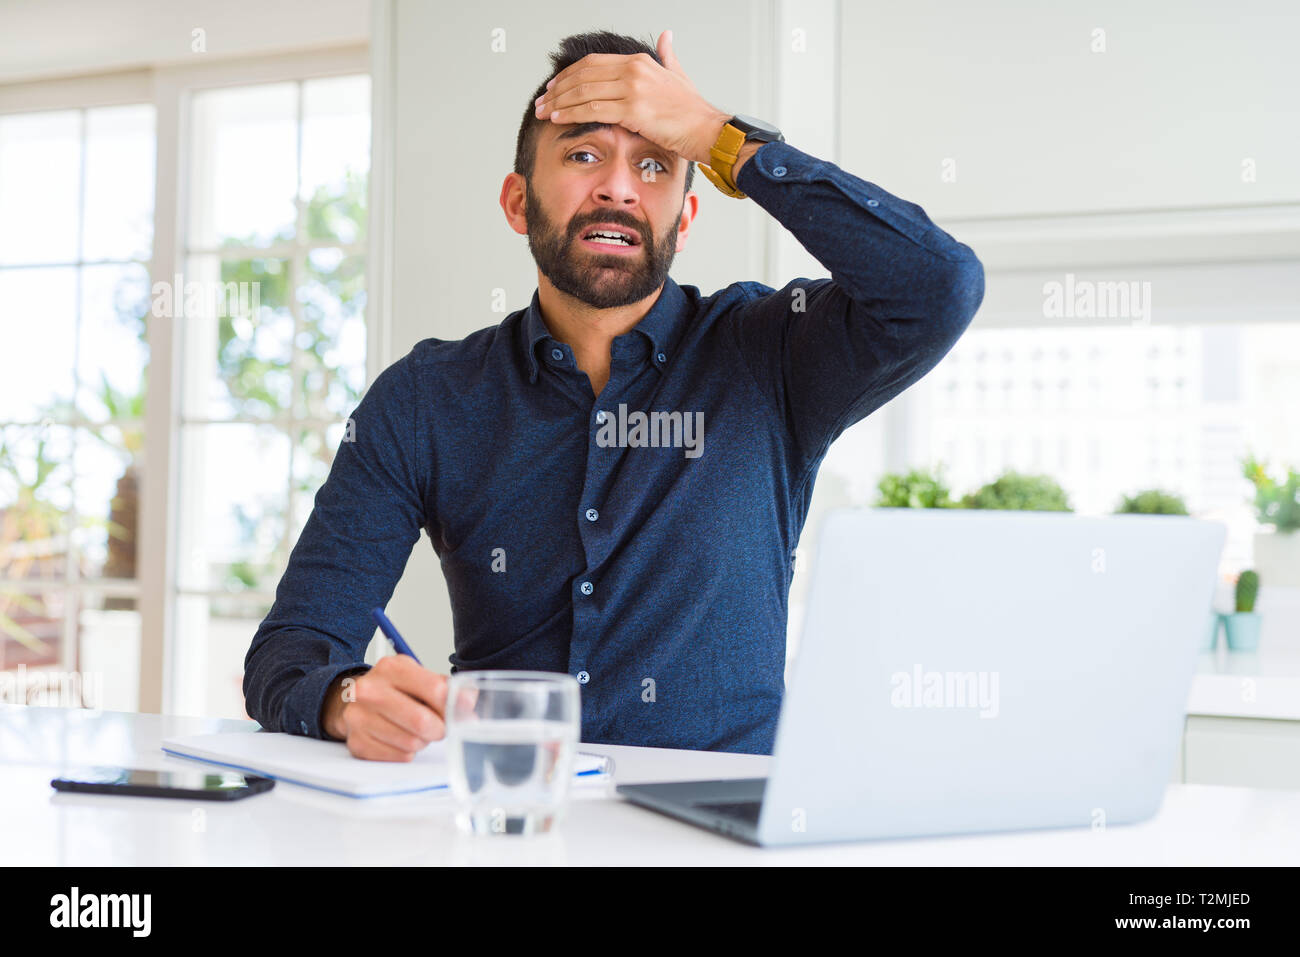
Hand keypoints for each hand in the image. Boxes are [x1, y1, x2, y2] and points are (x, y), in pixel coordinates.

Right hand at [321, 655, 448, 761]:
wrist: (354, 700)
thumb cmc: (394, 690)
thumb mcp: (419, 677)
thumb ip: (447, 688)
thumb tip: (467, 701)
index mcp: (391, 668)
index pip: (436, 690)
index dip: (453, 706)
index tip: (458, 713)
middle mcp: (370, 690)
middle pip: (422, 721)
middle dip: (438, 729)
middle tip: (438, 727)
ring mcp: (359, 717)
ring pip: (411, 742)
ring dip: (422, 741)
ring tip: (415, 731)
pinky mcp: (356, 742)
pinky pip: (399, 757)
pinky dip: (407, 752)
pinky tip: (400, 739)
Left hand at [533, 29, 730, 165]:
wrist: (707, 129)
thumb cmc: (693, 110)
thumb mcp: (679, 75)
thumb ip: (668, 55)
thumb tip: (667, 36)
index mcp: (639, 62)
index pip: (593, 64)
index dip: (570, 74)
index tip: (555, 86)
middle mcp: (634, 71)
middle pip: (584, 75)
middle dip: (558, 89)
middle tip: (543, 100)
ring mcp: (633, 89)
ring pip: (584, 92)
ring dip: (559, 102)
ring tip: (544, 111)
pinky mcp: (633, 110)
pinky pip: (593, 110)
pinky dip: (572, 113)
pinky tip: (559, 118)